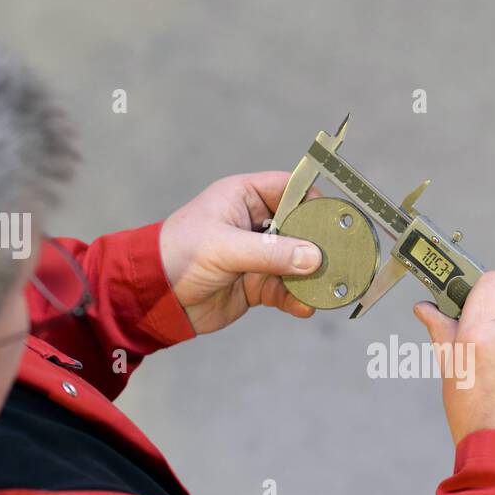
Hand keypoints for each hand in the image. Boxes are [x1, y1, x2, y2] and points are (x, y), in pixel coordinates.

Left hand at [159, 171, 325, 334]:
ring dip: (311, 276)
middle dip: (319, 244)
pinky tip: (305, 306)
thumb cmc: (179, 256)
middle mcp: (255, 223)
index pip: (290, 188)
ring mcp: (258, 255)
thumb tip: (314, 257)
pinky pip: (285, 289)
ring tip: (328, 288)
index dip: (313, 200)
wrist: (154, 298)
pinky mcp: (256, 284)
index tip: (334, 219)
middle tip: (339, 257)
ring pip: (297, 262)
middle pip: (301, 227)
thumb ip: (271, 253)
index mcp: (244, 197)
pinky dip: (296, 298)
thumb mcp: (225, 248)